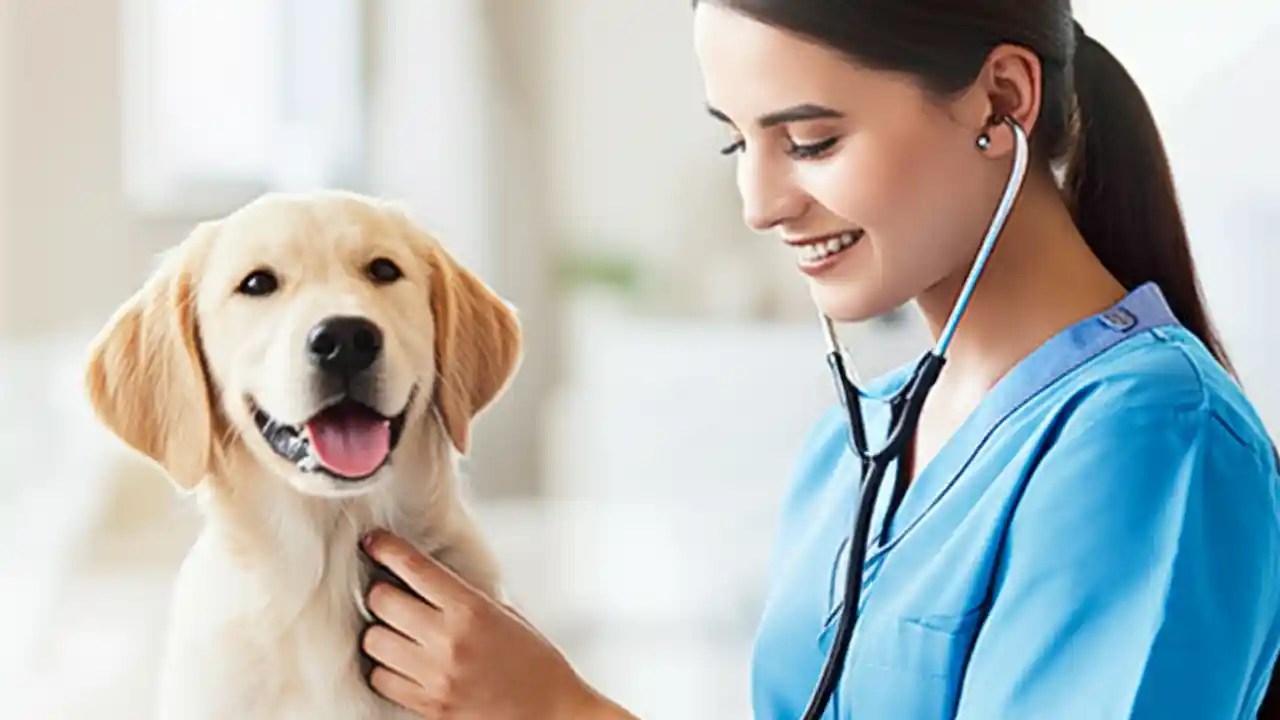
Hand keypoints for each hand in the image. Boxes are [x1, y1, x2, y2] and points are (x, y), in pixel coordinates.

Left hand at [359, 530, 630, 719]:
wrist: (552, 712)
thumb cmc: (535, 663)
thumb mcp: (505, 615)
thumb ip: (464, 598)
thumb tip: (423, 580)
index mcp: (471, 609)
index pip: (413, 567)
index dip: (386, 548)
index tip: (373, 542)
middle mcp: (449, 639)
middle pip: (382, 600)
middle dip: (382, 593)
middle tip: (389, 594)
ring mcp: (436, 675)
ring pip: (374, 640)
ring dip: (380, 633)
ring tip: (397, 633)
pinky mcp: (429, 706)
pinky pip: (381, 679)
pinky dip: (385, 669)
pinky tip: (401, 664)